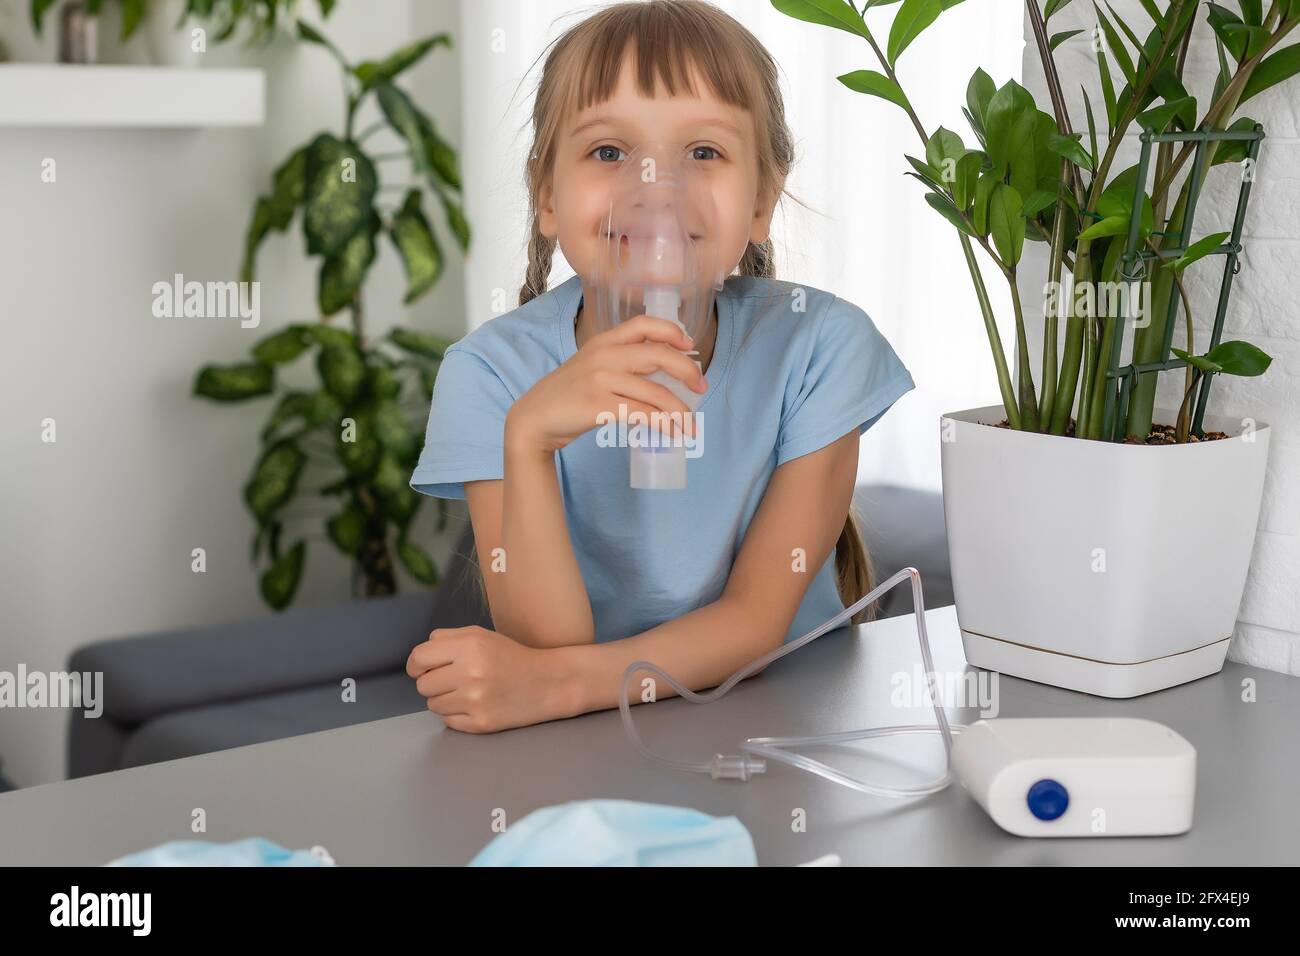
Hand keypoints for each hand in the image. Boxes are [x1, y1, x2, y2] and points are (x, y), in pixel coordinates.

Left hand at [406, 626, 578, 732]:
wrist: (547, 683)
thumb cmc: (511, 657)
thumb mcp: (481, 635)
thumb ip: (445, 638)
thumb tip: (418, 658)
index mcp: (469, 647)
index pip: (419, 658)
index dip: (415, 665)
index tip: (421, 668)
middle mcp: (471, 673)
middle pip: (422, 684)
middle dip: (432, 682)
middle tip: (452, 679)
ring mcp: (475, 701)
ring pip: (432, 705)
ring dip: (444, 698)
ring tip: (467, 691)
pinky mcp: (480, 723)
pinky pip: (446, 721)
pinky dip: (455, 714)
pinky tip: (475, 704)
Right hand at [506, 314, 706, 454]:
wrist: (535, 419)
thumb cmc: (568, 395)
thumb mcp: (592, 366)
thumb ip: (621, 361)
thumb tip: (664, 372)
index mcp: (604, 341)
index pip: (644, 324)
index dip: (673, 332)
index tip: (691, 346)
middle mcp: (604, 356)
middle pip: (659, 355)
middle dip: (688, 371)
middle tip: (702, 387)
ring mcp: (601, 380)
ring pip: (655, 392)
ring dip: (680, 411)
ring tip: (690, 425)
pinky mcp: (599, 407)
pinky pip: (642, 414)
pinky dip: (663, 424)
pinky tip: (672, 432)